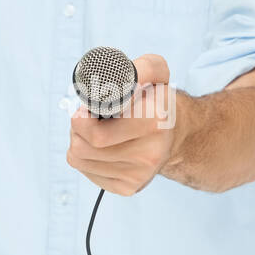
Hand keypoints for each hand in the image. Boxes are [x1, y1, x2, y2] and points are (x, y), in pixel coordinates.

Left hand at [67, 53, 179, 195]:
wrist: (177, 133)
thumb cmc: (158, 100)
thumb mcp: (155, 71)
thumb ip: (138, 67)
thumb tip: (113, 79)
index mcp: (154, 124)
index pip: (96, 134)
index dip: (82, 118)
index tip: (88, 108)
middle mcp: (149, 155)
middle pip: (83, 148)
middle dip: (76, 128)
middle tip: (88, 115)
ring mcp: (138, 176)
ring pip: (79, 159)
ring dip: (78, 140)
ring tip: (96, 128)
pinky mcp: (128, 188)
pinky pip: (85, 171)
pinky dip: (86, 156)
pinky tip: (102, 146)